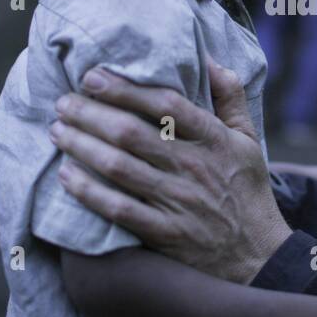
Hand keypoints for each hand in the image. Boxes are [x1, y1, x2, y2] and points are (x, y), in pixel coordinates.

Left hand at [52, 59, 291, 282]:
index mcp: (215, 139)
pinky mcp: (165, 234)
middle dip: (91, 114)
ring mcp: (178, 201)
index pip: (166, 104)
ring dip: (82, 146)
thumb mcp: (248, 140)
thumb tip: (208, 59)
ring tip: (58, 130)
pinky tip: (66, 176)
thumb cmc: (247, 192)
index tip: (93, 76)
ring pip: (119, 167)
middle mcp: (194, 167)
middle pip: (132, 133)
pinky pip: (119, 209)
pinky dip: (89, 192)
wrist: (258, 257)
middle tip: (63, 102)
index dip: (126, 88)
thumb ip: (231, 97)